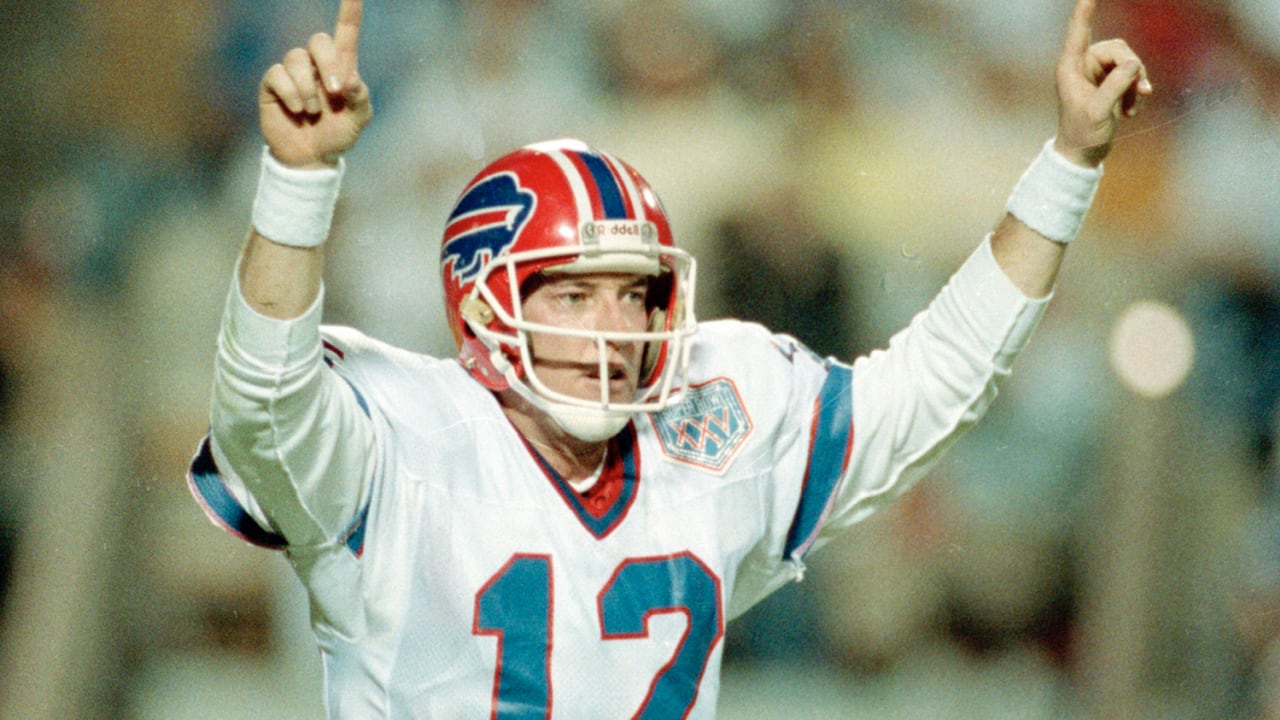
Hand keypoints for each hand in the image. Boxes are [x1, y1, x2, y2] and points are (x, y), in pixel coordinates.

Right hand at [258, 0, 371, 167]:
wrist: (312, 158)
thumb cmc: (338, 134)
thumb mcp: (358, 119)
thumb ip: (360, 98)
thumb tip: (349, 80)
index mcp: (341, 67)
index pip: (346, 32)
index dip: (349, 11)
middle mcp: (316, 64)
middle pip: (319, 40)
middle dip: (328, 64)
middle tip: (336, 92)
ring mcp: (293, 73)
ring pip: (296, 58)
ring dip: (308, 88)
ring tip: (313, 112)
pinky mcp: (273, 84)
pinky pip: (277, 74)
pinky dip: (291, 94)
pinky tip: (298, 110)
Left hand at [1053, 0, 1152, 167]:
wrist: (1083, 154)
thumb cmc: (1082, 134)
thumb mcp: (1099, 110)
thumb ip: (1115, 86)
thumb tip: (1134, 64)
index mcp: (1070, 68)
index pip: (1078, 33)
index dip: (1084, 12)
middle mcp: (1082, 66)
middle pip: (1117, 49)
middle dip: (1132, 67)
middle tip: (1140, 89)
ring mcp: (1096, 75)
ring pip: (1127, 62)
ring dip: (1136, 82)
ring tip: (1134, 104)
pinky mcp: (1108, 84)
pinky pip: (1131, 76)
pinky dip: (1135, 92)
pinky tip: (1130, 112)